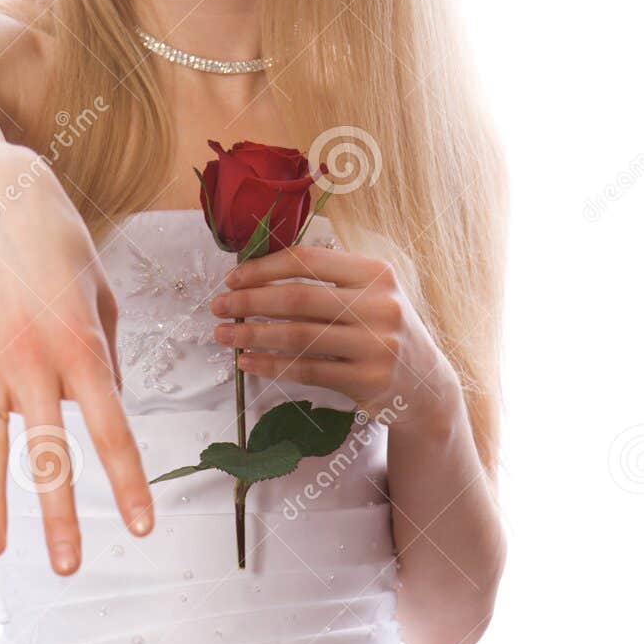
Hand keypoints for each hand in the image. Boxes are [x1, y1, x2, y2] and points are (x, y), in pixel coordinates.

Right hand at [0, 145, 153, 570]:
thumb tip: (105, 399)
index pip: (110, 428)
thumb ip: (105, 349)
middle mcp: (30, 362)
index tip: (142, 527)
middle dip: (59, 514)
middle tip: (67, 565)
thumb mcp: (99, 288)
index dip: (129, 482)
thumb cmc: (54, 237)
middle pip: (48, 453)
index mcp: (79, 346)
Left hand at [208, 242, 458, 434]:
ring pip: (298, 336)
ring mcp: (376, 344)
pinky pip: (307, 370)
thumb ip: (326, 282)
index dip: (263, 267)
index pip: (308, 260)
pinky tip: (248, 362)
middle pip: (298, 297)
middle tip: (218, 307)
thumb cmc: (381, 331)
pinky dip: (271, 365)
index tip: (232, 278)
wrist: (425, 384)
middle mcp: (379, 304)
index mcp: (375, 272)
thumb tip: (256, 275)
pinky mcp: (368, 380)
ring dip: (252, 335)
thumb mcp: (368, 295)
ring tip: (224, 336)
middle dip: (249, 301)